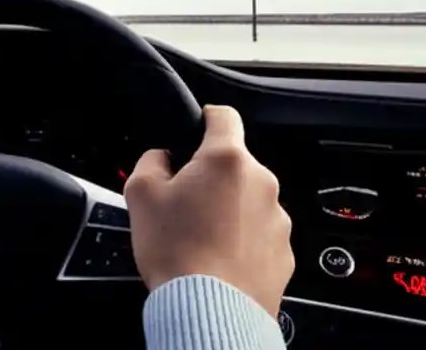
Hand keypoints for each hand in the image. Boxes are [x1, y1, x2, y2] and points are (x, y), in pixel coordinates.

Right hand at [123, 104, 292, 316]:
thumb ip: (151, 162)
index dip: (205, 118)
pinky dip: (242, 241)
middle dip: (211, 178)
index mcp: (226, 160)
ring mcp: (277, 218)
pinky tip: (219, 259)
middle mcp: (261, 182)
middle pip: (234, 165)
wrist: (210, 310)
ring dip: (228, 210)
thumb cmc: (176, 252)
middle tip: (183, 204)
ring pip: (248, 201)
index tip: (197, 129)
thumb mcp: (140, 195)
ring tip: (200, 239)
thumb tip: (161, 158)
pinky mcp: (285, 251)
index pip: (224, 115)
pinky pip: (260, 234)